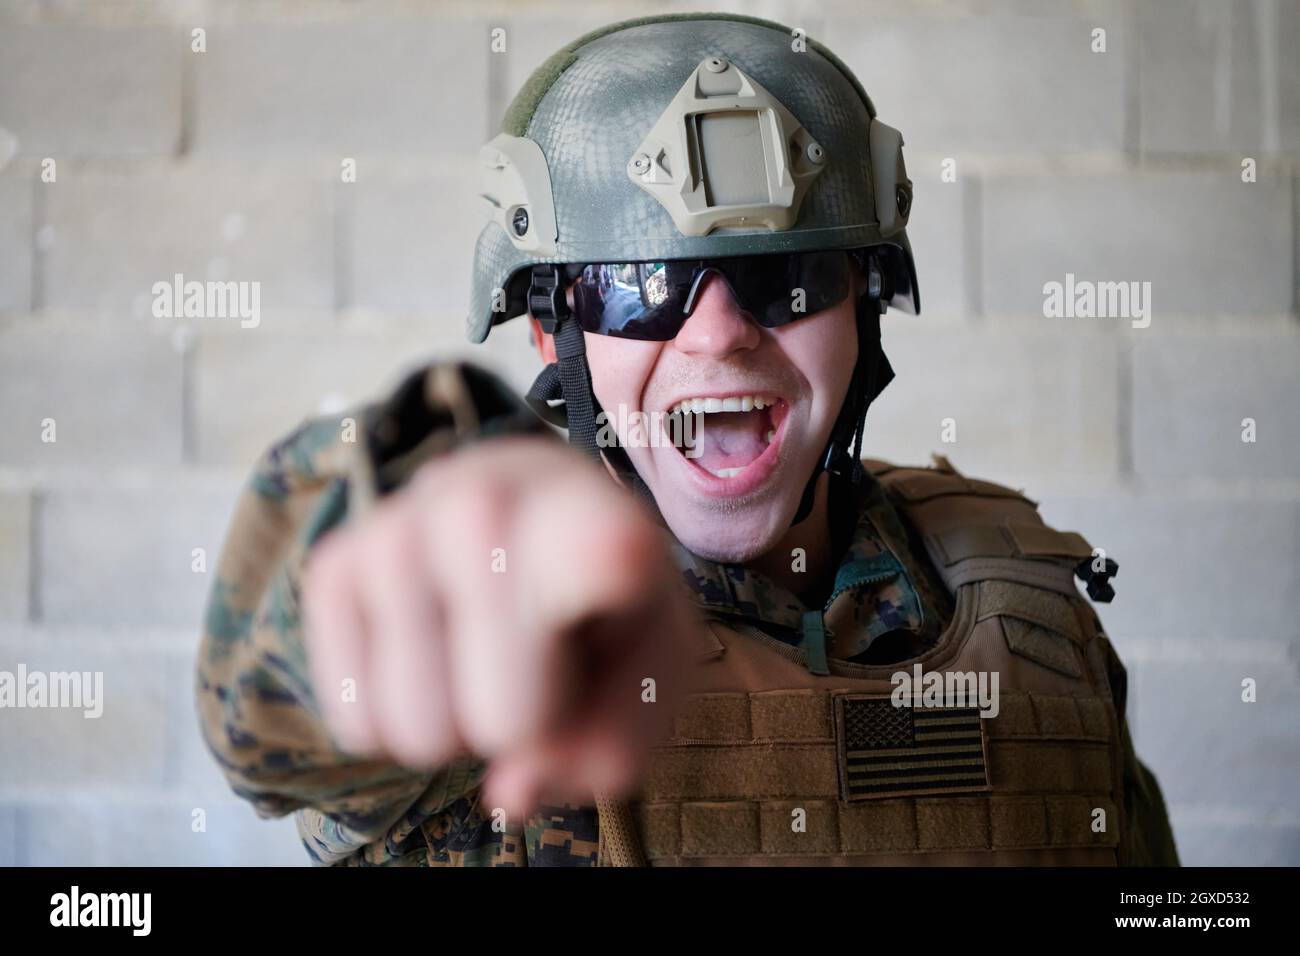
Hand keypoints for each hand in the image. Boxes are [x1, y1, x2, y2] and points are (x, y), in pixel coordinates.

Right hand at [301, 435, 694, 818]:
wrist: (531, 511)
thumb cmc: (601, 604)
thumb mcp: (650, 668)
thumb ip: (615, 737)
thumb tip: (514, 787)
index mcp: (594, 518)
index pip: (598, 548)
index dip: (605, 566)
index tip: (620, 553)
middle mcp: (487, 502)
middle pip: (504, 720)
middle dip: (527, 729)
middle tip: (540, 667)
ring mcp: (397, 528)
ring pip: (418, 730)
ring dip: (456, 726)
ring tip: (484, 652)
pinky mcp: (332, 563)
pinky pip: (356, 724)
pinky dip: (394, 719)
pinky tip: (432, 648)